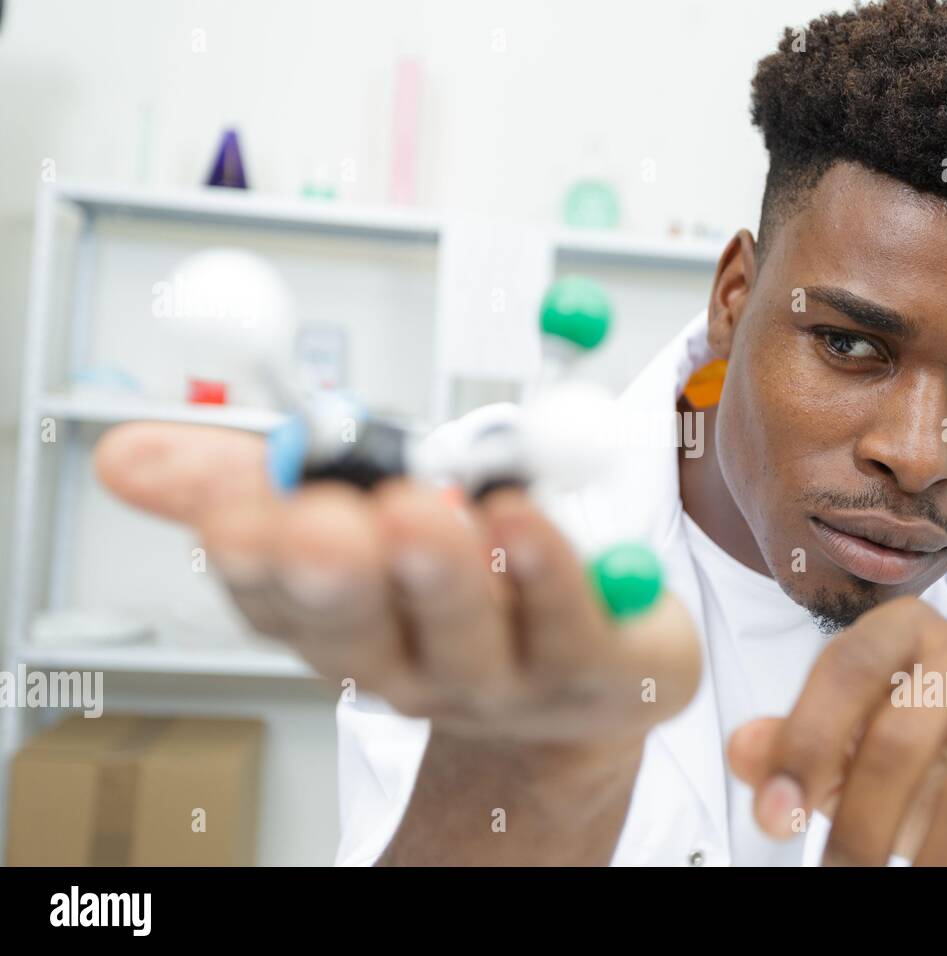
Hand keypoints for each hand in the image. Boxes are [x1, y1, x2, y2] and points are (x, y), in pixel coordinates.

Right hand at [95, 423, 701, 748]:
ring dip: (439, 572)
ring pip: (465, 632)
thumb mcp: (355, 519)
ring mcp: (506, 681)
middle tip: (322, 519)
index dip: (250, 555)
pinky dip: (549, 571)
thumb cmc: (468, 586)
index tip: (234, 504)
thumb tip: (124, 454)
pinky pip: (571, 623)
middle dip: (334, 574)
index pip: (274, 600)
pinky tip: (524, 521)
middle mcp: (412, 666)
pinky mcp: (598, 672)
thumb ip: (253, 482)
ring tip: (422, 511)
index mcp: (344, 625)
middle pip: (360, 632)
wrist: (586, 681)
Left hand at [728, 597, 946, 865]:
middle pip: (900, 735)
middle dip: (858, 825)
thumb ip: (799, 747)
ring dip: (931, 863)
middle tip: (839, 873)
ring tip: (911, 890)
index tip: (777, 819)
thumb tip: (745, 751)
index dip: (804, 745)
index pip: (847, 666)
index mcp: (913, 627)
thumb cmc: (931, 763)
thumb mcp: (855, 751)